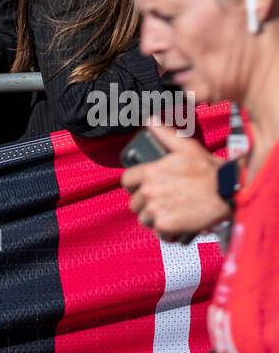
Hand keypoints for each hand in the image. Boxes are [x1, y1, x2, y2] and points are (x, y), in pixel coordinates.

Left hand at [121, 123, 227, 238]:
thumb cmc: (208, 169)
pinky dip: (164, 231)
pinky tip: (174, 224)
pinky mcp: (166, 227)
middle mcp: (149, 192)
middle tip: (158, 201)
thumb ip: (165, 134)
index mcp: (150, 172)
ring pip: (143, 218)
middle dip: (144, 202)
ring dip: (152, 217)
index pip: (126, 181)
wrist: (226, 192)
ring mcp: (156, 210)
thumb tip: (151, 120)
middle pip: (134, 202)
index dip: (132, 184)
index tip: (141, 186)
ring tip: (167, 213)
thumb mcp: (186, 146)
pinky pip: (157, 232)